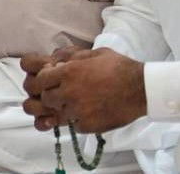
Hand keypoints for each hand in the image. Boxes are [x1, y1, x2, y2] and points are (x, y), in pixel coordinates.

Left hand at [25, 48, 146, 133]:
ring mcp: (77, 111)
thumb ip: (71, 55)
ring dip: (60, 109)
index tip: (46, 80)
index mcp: (68, 72)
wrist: (140, 89)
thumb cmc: (119, 68)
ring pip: (55, 115)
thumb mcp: (93, 53)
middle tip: (56, 93)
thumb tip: (54, 58)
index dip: (40, 80)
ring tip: (70, 105)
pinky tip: (85, 113)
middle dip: (47, 95)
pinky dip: (76, 121)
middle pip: (44, 98)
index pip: (39, 80)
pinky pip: (72, 126)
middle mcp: (69, 92)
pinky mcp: (87, 125)